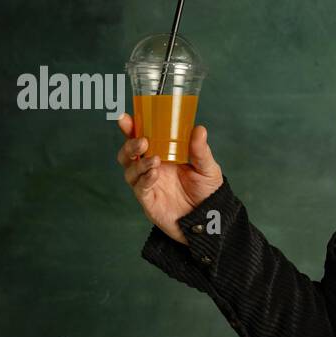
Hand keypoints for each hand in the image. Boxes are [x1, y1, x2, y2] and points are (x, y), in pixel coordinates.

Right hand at [115, 115, 222, 244]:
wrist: (209, 218)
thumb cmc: (206, 190)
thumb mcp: (207, 168)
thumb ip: (200, 151)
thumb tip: (199, 129)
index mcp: (162, 154)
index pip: (141, 138)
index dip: (131, 128)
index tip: (126, 118)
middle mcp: (151, 168)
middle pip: (128, 154)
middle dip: (129, 144)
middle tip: (142, 140)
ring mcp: (148, 184)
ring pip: (130, 170)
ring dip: (139, 162)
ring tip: (155, 159)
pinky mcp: (148, 200)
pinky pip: (140, 188)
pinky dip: (144, 179)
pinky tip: (154, 173)